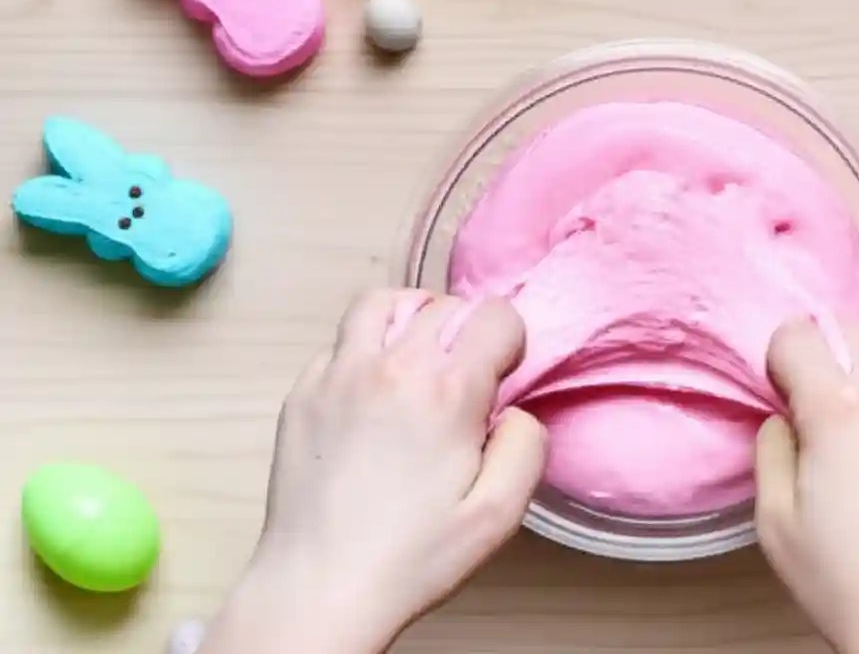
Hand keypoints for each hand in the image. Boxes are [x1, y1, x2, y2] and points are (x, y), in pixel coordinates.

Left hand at [201, 289, 546, 653]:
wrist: (319, 585)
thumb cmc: (413, 557)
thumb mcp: (498, 515)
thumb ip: (526, 447)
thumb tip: (516, 410)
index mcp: (447, 390)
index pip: (495, 315)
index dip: (509, 342)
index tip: (500, 380)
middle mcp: (390, 365)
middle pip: (443, 305)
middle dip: (465, 333)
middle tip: (462, 383)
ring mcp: (338, 374)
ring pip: (382, 303)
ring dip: (410, 320)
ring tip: (416, 362)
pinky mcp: (302, 392)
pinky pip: (340, 342)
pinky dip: (363, 351)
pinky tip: (370, 396)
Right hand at [756, 319, 858, 653]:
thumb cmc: (843, 580)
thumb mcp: (773, 518)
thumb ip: (772, 447)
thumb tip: (787, 417)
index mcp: (841, 408)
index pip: (799, 334)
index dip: (779, 359)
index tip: (782, 392)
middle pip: (854, 327)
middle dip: (826, 351)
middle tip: (818, 401)